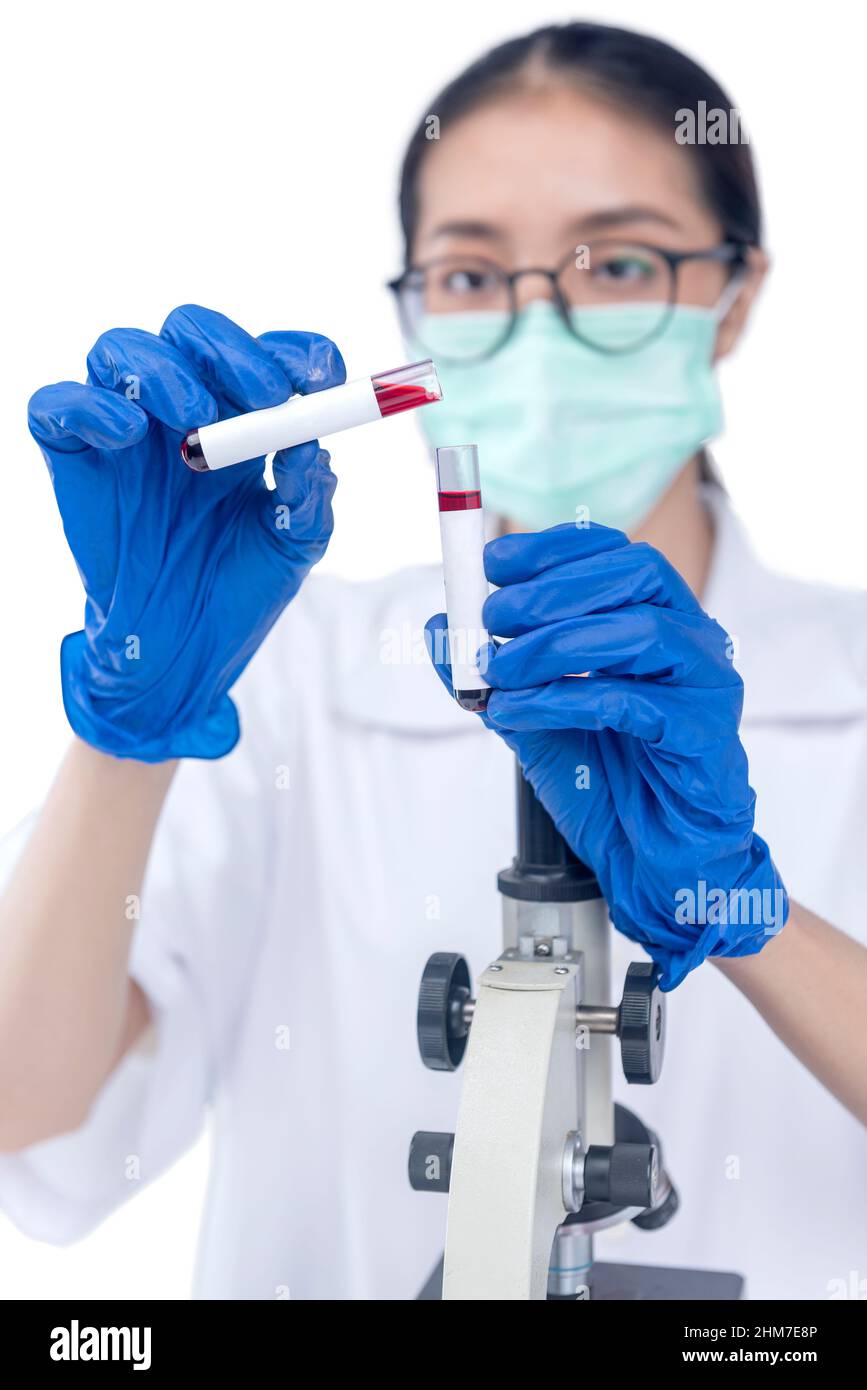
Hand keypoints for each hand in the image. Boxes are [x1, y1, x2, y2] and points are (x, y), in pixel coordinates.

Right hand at [29, 305, 343, 760]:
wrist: (183, 653)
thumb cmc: (238, 590)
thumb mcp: (294, 542)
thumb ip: (309, 489)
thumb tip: (311, 440)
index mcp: (245, 418)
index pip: (270, 355)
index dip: (298, 353)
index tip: (324, 377)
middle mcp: (183, 410)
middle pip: (192, 331)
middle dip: (231, 351)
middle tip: (264, 394)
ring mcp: (125, 429)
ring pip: (121, 349)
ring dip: (163, 370)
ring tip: (197, 419)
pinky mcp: (73, 456)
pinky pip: (59, 404)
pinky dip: (90, 405)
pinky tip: (128, 434)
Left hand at [426, 523, 787, 988]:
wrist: (650, 861)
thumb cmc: (606, 783)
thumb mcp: (530, 718)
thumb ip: (490, 673)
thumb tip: (437, 627)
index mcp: (655, 619)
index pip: (614, 553)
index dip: (553, 547)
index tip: (492, 561)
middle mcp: (690, 640)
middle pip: (635, 574)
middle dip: (553, 588)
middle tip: (492, 617)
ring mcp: (705, 684)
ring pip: (639, 631)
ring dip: (555, 644)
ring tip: (499, 672)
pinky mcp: (703, 735)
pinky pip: (632, 703)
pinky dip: (563, 701)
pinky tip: (519, 713)